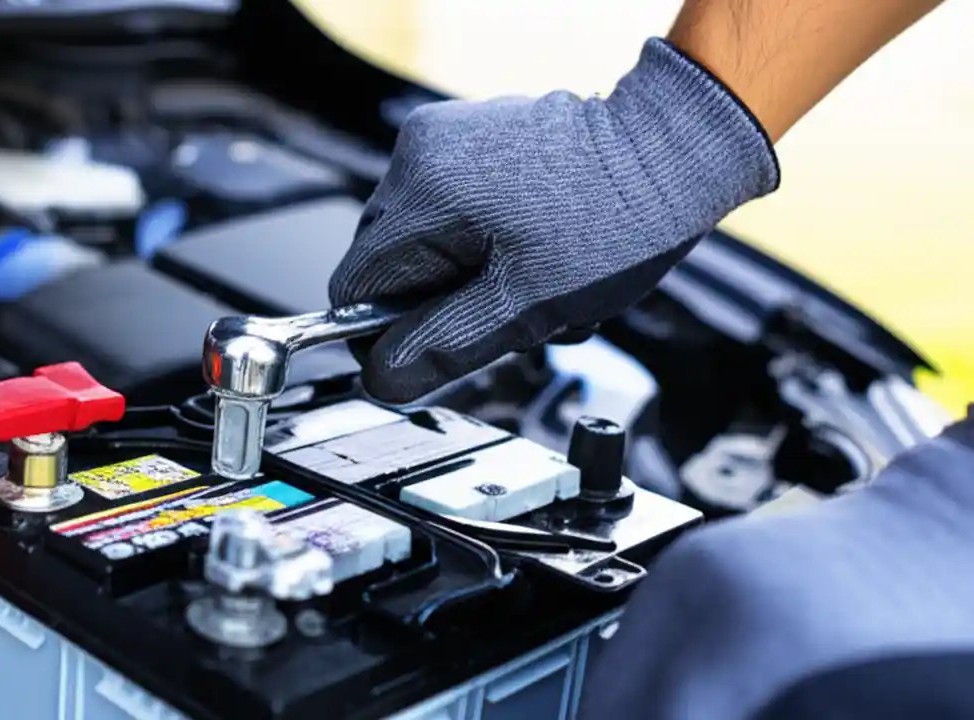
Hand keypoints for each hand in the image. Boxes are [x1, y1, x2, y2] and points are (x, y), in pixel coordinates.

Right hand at [329, 38, 778, 403]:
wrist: (674, 151)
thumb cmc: (615, 222)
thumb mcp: (524, 306)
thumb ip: (443, 345)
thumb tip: (381, 376)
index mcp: (423, 191)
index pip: (355, 283)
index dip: (383, 330)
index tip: (429, 348)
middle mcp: (421, 152)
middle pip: (389, 262)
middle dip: (440, 300)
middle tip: (506, 311)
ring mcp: (447, 138)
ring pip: (423, 240)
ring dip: (466, 275)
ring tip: (529, 279)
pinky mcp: (473, 136)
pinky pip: (450, 208)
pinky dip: (482, 241)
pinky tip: (530, 249)